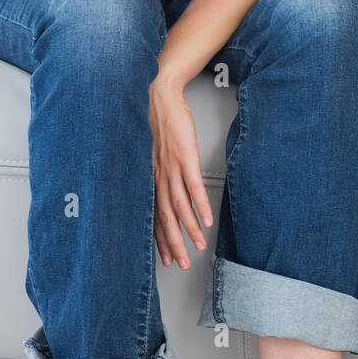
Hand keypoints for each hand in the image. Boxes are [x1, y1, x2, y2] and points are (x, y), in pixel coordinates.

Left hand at [148, 73, 212, 268]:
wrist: (158, 94)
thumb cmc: (157, 120)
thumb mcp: (152, 149)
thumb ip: (158, 169)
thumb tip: (163, 185)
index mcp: (151, 176)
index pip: (155, 215)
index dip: (161, 239)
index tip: (167, 258)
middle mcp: (159, 176)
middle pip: (166, 217)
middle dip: (174, 243)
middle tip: (181, 264)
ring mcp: (172, 168)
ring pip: (180, 206)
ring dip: (189, 230)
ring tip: (199, 246)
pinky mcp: (185, 157)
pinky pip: (194, 186)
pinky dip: (200, 205)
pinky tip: (206, 219)